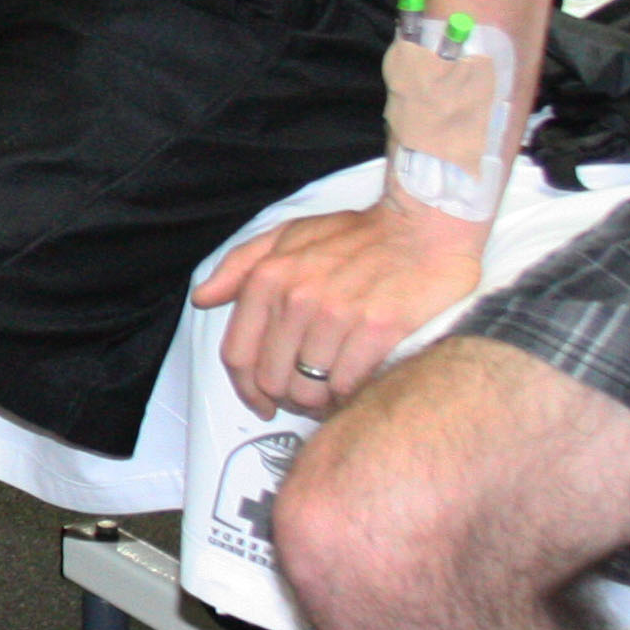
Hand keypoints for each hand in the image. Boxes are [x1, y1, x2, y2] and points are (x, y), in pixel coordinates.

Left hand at [193, 197, 487, 420]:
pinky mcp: (377, 329)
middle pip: (272, 380)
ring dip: (317, 401)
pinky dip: (347, 396)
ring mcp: (338, 315)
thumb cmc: (358, 235)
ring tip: (329, 393)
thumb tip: (204, 297)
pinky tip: (354, 387)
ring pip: (308, 390)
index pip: (238, 355)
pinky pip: (347, 387)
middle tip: (303, 396)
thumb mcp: (289, 235)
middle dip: (284, 397)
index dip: (245, 389)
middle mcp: (299, 298)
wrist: (425, 227)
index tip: (259, 402)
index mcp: (271, 277)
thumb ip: (240, 265)